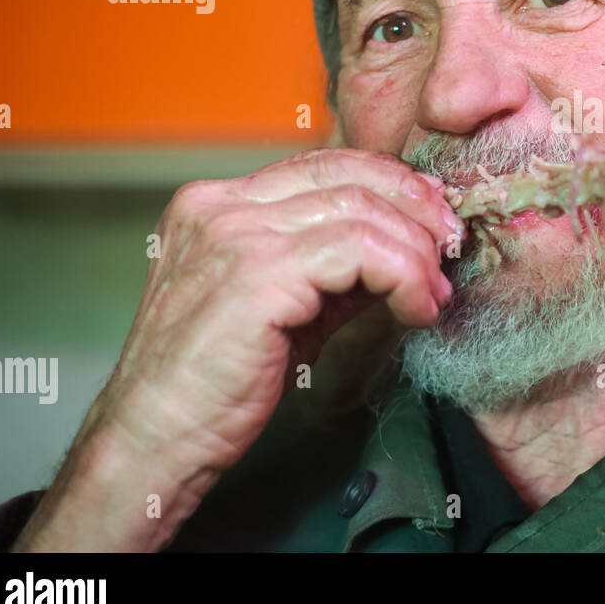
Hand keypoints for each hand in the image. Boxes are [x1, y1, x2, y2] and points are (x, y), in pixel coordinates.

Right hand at [15, 148, 461, 550]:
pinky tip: (413, 311)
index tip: (434, 223)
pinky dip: (402, 277)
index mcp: (218, 202)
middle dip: (416, 211)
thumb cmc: (215, 384)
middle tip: (450, 252)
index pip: (328, 162)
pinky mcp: (256, 274)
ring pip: (363, 211)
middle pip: (351, 175)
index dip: (394, 186)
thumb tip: (410, 249)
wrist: (154, 441)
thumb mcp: (285, 306)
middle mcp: (221, 204)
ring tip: (431, 297)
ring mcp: (234, 234)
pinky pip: (360, 252)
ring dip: (416, 254)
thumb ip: (334, 268)